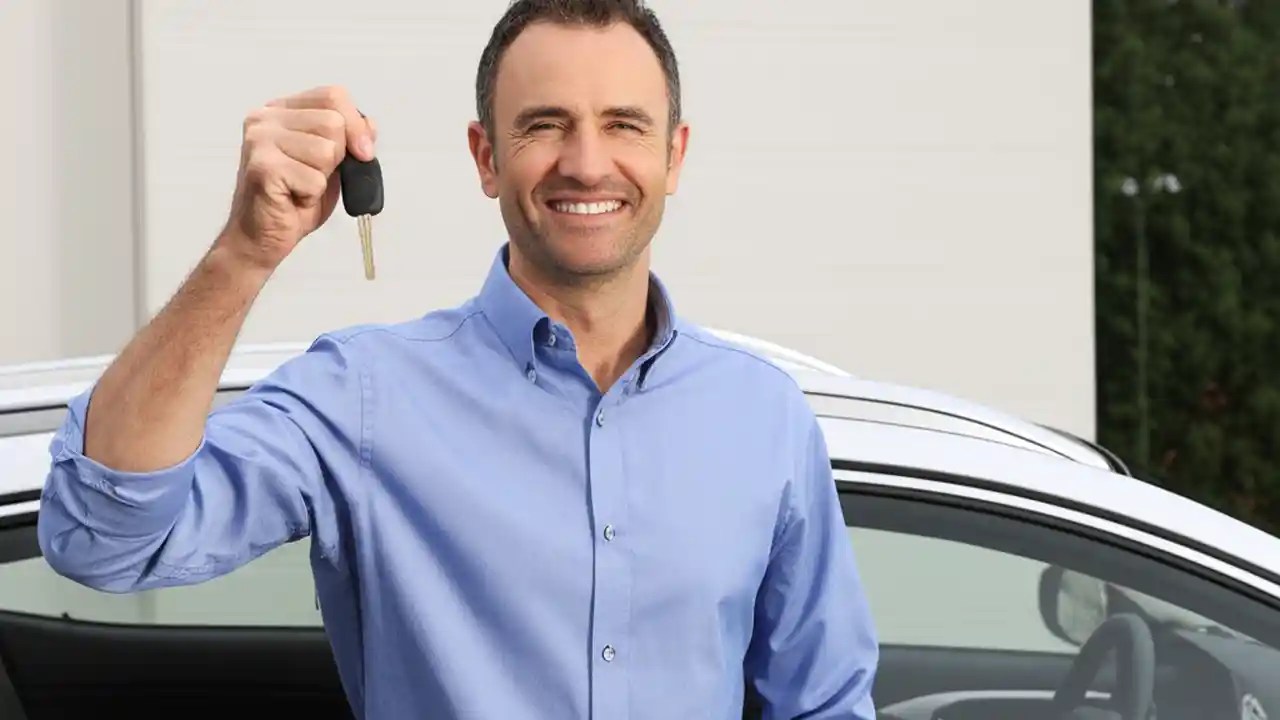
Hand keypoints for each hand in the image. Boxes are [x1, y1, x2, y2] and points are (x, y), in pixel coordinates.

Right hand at [218, 85, 377, 270]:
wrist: (261, 237)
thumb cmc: (293, 200)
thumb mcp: (331, 164)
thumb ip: (348, 139)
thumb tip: (369, 126)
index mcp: (281, 110)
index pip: (333, 95)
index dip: (356, 124)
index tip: (363, 152)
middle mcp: (265, 118)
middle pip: (333, 122)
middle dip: (338, 157)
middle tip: (314, 177)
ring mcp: (260, 140)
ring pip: (326, 150)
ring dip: (322, 178)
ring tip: (300, 187)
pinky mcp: (263, 166)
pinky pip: (314, 179)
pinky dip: (311, 195)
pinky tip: (292, 198)